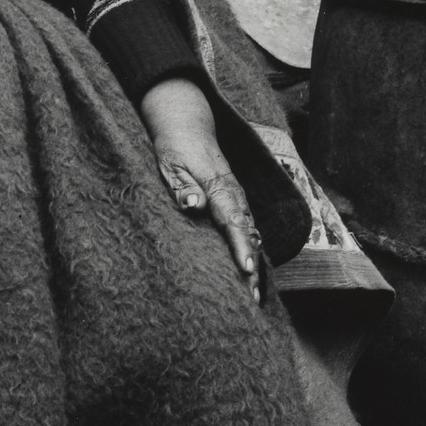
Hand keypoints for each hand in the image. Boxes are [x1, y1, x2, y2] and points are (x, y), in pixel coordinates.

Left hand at [139, 76, 261, 301]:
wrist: (187, 125)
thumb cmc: (175, 148)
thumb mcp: (171, 164)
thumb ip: (183, 186)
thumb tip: (194, 206)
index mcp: (220, 188)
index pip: (233, 222)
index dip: (241, 248)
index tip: (246, 270)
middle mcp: (234, 196)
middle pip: (248, 235)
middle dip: (252, 267)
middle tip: (253, 299)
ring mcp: (237, 200)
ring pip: (251, 235)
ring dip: (254, 265)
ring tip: (255, 297)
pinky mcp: (234, 204)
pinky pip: (246, 231)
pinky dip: (250, 252)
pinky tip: (250, 276)